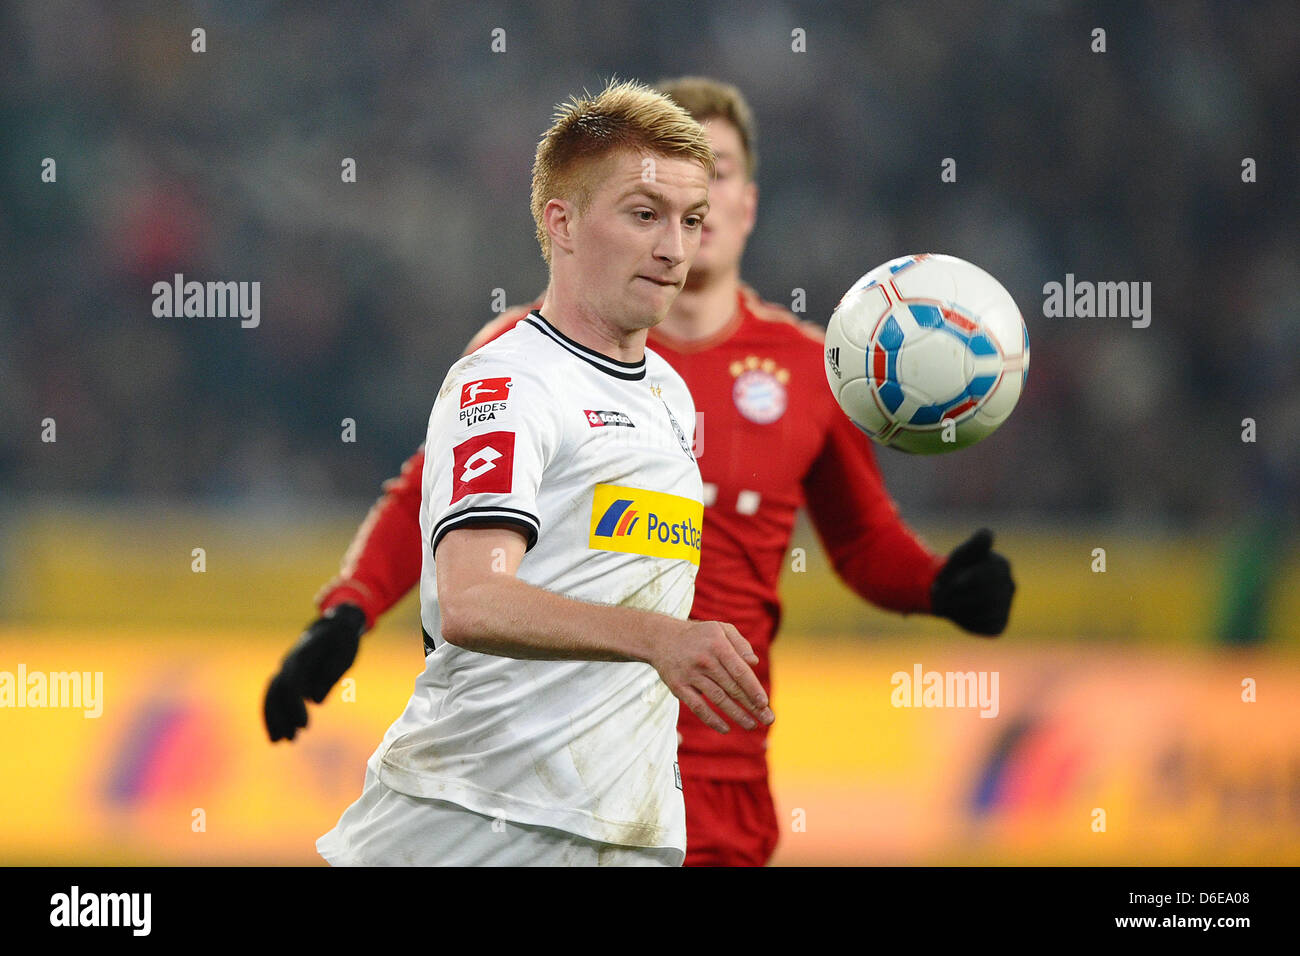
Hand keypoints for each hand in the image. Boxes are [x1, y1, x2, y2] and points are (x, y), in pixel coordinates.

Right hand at [264, 604, 365, 741]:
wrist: (335, 627)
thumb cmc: (343, 640)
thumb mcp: (345, 654)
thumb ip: (331, 674)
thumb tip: (316, 699)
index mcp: (302, 655)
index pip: (291, 682)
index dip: (294, 704)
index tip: (304, 725)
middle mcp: (289, 663)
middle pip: (276, 691)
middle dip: (279, 716)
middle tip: (290, 739)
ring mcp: (287, 670)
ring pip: (272, 695)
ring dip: (273, 718)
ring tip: (278, 741)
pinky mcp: (291, 678)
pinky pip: (278, 697)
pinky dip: (277, 714)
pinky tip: (280, 734)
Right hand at [650, 620, 772, 733]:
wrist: (661, 638)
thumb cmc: (699, 636)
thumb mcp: (720, 629)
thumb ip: (740, 644)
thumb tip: (754, 662)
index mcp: (717, 645)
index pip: (739, 671)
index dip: (753, 689)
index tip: (765, 703)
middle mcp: (704, 660)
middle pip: (732, 688)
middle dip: (752, 706)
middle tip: (768, 719)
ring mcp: (690, 675)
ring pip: (718, 699)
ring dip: (736, 715)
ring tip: (752, 725)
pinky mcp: (678, 687)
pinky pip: (697, 707)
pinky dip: (712, 720)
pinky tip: (726, 729)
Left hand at [931, 529, 1014, 635]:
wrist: (949, 591)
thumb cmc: (955, 569)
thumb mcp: (961, 554)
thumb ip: (973, 545)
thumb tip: (988, 534)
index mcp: (1002, 565)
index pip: (979, 578)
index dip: (958, 583)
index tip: (948, 581)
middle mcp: (1010, 585)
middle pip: (981, 597)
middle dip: (956, 597)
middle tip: (941, 594)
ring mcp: (1007, 605)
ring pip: (982, 613)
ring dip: (959, 609)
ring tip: (950, 602)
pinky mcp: (1000, 624)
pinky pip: (983, 627)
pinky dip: (967, 622)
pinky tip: (963, 613)